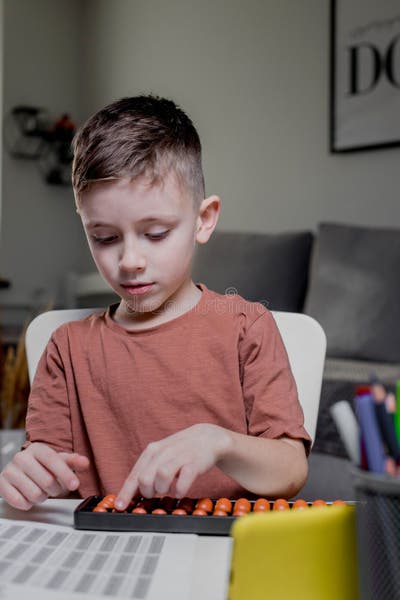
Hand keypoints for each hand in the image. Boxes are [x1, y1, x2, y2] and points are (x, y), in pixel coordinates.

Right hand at [0, 442, 89, 509]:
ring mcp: (10, 471)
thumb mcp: (60, 461)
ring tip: (41, 491)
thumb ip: (74, 461)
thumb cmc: (44, 467)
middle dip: (54, 489)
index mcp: (37, 449)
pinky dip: (28, 504)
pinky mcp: (1, 485)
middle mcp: (21, 458)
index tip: (75, 484)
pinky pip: (19, 501)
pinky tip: (29, 497)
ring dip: (42, 497)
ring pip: (34, 494)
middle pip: (46, 480)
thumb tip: (85, 462)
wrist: (23, 471)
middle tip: (53, 488)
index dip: (65, 473)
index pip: (53, 460)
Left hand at [115, 424, 230, 509]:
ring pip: (161, 477)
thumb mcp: (161, 456)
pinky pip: (182, 481)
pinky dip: (179, 490)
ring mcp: (179, 456)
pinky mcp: (194, 463)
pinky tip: (180, 489)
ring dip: (163, 489)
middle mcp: (163, 452)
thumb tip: (133, 491)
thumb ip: (148, 470)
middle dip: (148, 492)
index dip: (126, 493)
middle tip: (156, 492)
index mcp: (152, 451)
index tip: (120, 507)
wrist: (208, 438)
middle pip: (145, 478)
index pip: (134, 475)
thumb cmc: (181, 452)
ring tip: (169, 489)